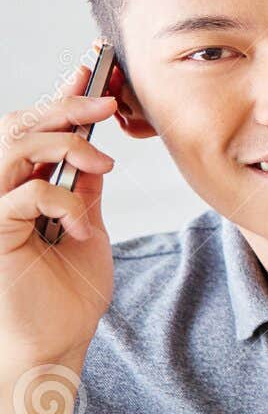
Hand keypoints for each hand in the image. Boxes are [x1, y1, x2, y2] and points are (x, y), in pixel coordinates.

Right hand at [0, 51, 118, 370]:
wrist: (56, 343)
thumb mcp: (88, 230)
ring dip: (64, 145)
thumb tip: (95, 154)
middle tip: (107, 103)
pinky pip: (25, 195)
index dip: (62, 97)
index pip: (36, 131)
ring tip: (103, 163)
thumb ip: (84, 190)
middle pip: (18, 128)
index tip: (94, 70)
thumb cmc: (67, 295)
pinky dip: (64, 201)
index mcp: (22, 187)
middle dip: (65, 107)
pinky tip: (83, 224)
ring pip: (13, 149)